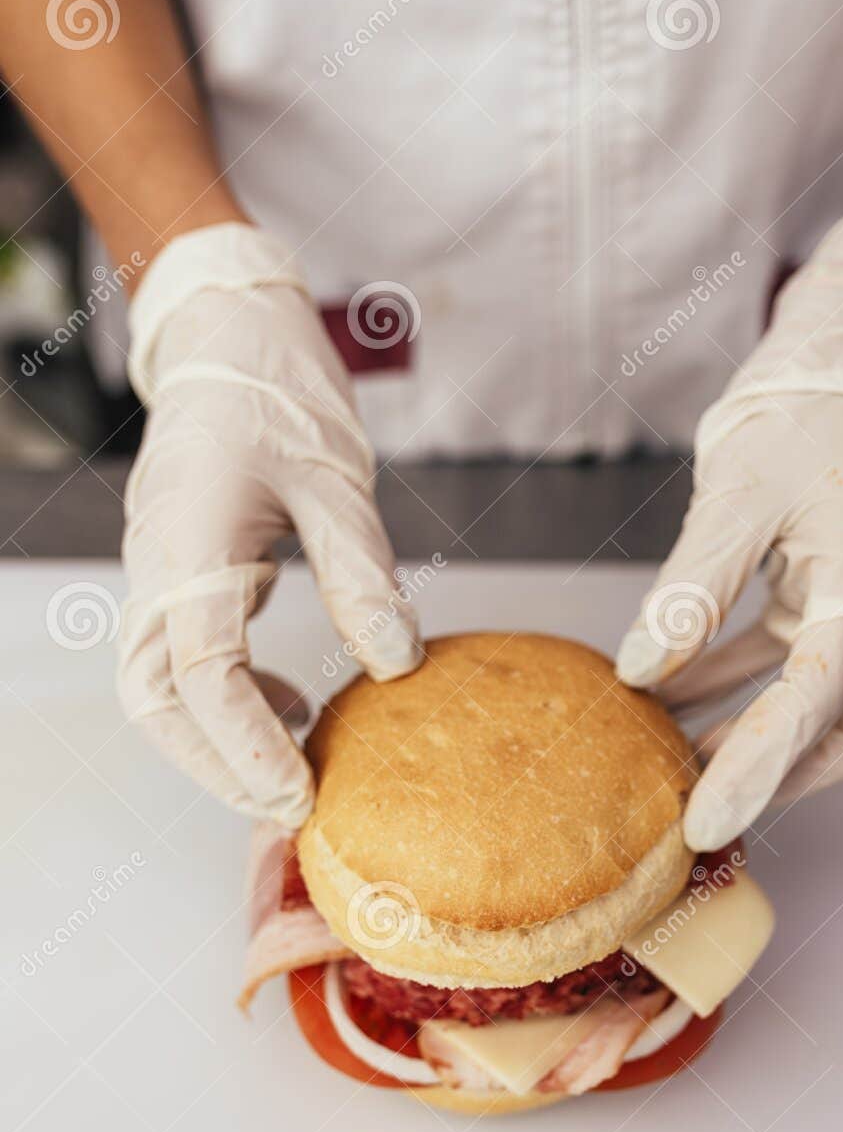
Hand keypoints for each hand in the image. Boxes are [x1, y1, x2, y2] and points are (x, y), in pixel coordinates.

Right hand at [118, 224, 420, 826]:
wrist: (227, 327)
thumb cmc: (277, 385)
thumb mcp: (336, 479)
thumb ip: (363, 573)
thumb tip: (397, 663)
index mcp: (190, 546)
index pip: (201, 674)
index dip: (247, 745)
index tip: (301, 791)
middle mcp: (158, 568)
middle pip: (157, 700)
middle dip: (216, 765)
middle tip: (290, 804)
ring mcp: (159, 570)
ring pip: (161, 686)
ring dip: (220, 738)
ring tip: (297, 763)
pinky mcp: (178, 571)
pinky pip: (185, 656)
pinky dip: (231, 699)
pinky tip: (295, 704)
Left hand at [615, 206, 842, 852]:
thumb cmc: (800, 414)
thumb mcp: (737, 496)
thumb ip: (690, 591)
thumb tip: (637, 672)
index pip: (819, 697)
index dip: (762, 766)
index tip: (707, 820)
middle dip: (787, 777)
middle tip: (709, 814)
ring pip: (831, 707)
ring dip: (759, 741)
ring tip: (678, 768)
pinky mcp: (834, 597)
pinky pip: (793, 666)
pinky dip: (739, 692)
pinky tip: (673, 703)